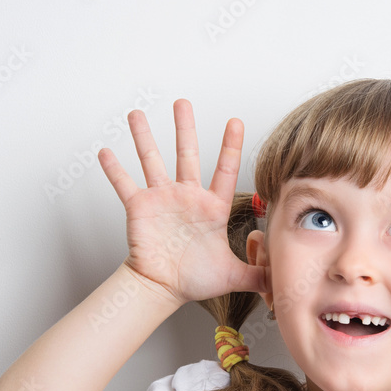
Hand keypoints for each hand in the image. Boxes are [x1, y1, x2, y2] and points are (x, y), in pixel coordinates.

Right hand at [98, 99, 265, 305]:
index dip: (231, 146)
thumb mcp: (235, 276)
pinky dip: (114, 169)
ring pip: (152, 161)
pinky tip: (105, 152)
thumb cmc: (195, 279)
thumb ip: (260, 274)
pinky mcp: (139, 208)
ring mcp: (162, 199)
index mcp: (211, 207)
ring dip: (144, 137)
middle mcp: (186, 196)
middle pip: (186, 154)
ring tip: (136, 114)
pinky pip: (124, 184)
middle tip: (183, 103)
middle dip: (185, 127)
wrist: (164, 288)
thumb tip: (284, 278)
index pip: (224, 171)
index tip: (235, 121)